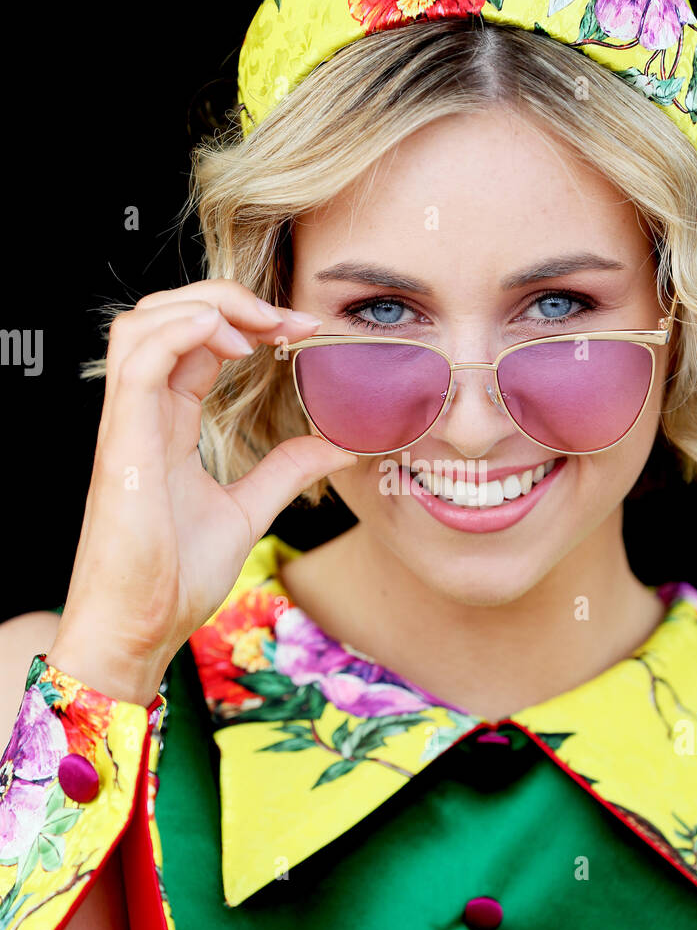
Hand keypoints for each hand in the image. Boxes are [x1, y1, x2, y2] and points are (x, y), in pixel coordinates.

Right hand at [46, 280, 355, 702]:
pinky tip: (232, 340)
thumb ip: (287, 470)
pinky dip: (183, 333)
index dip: (247, 320)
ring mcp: (127, 425)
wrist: (139, 631)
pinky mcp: (122, 445)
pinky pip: (139, 361)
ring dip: (205, 306)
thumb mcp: (247, 511)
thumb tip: (340, 446)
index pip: (195, 340)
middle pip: (163, 315)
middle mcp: (141, 414)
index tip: (302, 331)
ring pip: (141, 323)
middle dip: (226, 298)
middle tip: (288, 320)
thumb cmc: (173, 578)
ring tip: (260, 327)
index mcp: (165, 422)